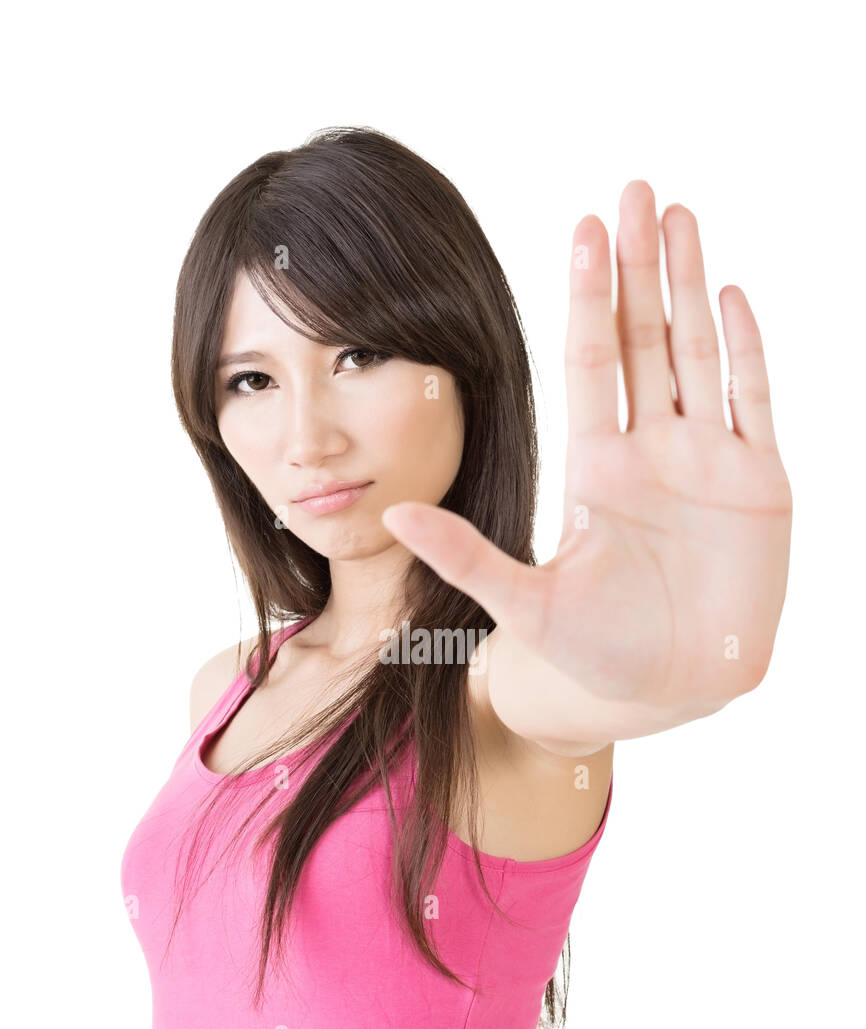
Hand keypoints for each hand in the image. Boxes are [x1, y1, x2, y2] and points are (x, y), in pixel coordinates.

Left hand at [382, 181, 791, 722]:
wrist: (669, 692)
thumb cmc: (594, 655)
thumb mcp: (524, 604)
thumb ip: (465, 556)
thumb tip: (392, 516)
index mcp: (598, 468)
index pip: (594, 362)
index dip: (590, 297)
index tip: (581, 230)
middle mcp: (653, 451)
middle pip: (647, 339)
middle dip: (641, 266)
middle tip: (635, 188)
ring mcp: (709, 462)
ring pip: (699, 354)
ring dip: (690, 285)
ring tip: (680, 215)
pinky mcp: (760, 485)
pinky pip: (756, 401)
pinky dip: (746, 350)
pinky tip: (729, 295)